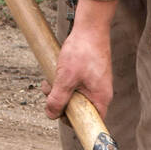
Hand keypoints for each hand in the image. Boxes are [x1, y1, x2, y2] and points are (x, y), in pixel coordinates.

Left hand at [43, 0, 116, 119]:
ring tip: (50, 81)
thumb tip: (51, 114)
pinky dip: (63, 83)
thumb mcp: (66, 78)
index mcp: (100, 98)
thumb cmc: (82, 51)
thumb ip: (58, 99)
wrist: (90, 27)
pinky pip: (74, 87)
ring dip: (59, 92)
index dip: (73, 122)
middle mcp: (100, 94)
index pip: (88, 122)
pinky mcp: (89, 76)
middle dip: (61, 103)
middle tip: (50, 92)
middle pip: (78, 110)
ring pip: (74, 97)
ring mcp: (94, 85)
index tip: (60, 114)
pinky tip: (56, 73)